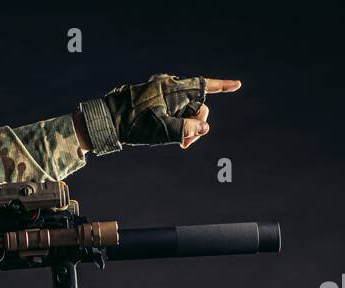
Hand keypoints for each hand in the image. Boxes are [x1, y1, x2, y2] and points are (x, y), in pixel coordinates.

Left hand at [100, 75, 240, 148]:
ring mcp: (161, 94)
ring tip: (181, 145)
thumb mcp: (163, 130)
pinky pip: (174, 112)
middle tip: (186, 145)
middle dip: (197, 124)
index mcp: (172, 88)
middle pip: (196, 104)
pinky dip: (178, 124)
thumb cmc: (133, 125)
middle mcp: (169, 87)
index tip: (238, 85)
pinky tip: (178, 139)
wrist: (106, 122)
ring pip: (185, 110)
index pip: (203, 85)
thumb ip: (187, 128)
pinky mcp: (155, 102)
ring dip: (187, 127)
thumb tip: (205, 127)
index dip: (222, 86)